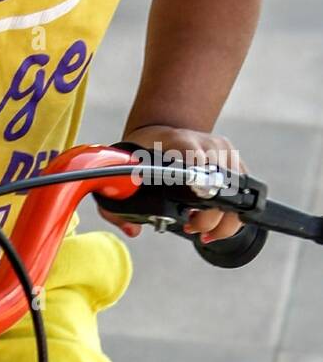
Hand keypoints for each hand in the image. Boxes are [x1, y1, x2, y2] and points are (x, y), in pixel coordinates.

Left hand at [97, 124, 246, 241]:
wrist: (162, 132)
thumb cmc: (142, 152)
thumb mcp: (125, 169)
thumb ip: (118, 204)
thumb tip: (134, 229)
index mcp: (178, 140)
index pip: (194, 156)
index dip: (198, 179)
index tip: (193, 203)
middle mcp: (207, 143)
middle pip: (220, 185)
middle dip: (207, 215)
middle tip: (190, 226)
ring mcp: (224, 151)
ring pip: (237, 194)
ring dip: (221, 219)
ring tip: (200, 228)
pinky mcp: (236, 160)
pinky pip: (243, 195)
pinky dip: (230, 215)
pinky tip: (213, 224)